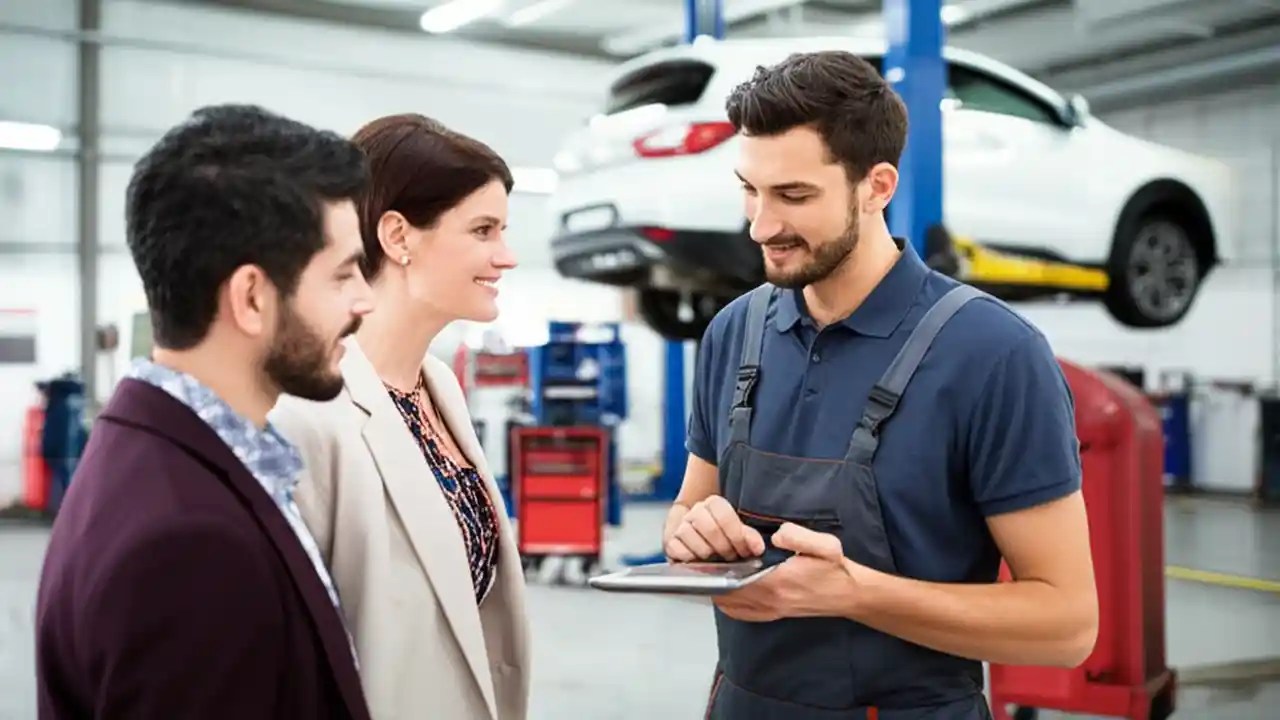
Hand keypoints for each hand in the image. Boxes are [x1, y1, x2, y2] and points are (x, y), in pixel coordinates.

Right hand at [665, 495, 765, 561]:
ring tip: (714, 560)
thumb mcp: (739, 535)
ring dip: (705, 552)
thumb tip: (757, 547)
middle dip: (723, 546)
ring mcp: (681, 526)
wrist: (702, 547)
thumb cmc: (723, 540)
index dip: (736, 535)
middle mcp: (696, 512)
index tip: (745, 550)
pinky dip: (688, 557)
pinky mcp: (670, 542)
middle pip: (708, 526)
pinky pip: (676, 548)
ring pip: (689, 535)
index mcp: (714, 504)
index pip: (724, 514)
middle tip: (731, 556)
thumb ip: (749, 537)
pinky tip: (698, 562)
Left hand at [713, 522, 856, 621]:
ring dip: (720, 590)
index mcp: (779, 581)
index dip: (722, 566)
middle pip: (730, 592)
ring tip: (714, 573)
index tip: (713, 554)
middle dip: (716, 577)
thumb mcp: (826, 546)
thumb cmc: (835, 569)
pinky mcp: (775, 614)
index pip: (739, 576)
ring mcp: (772, 610)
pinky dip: (730, 606)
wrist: (849, 594)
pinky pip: (744, 614)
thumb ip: (799, 536)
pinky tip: (724, 593)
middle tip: (708, 561)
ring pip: (733, 605)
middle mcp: (772, 599)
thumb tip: (776, 536)